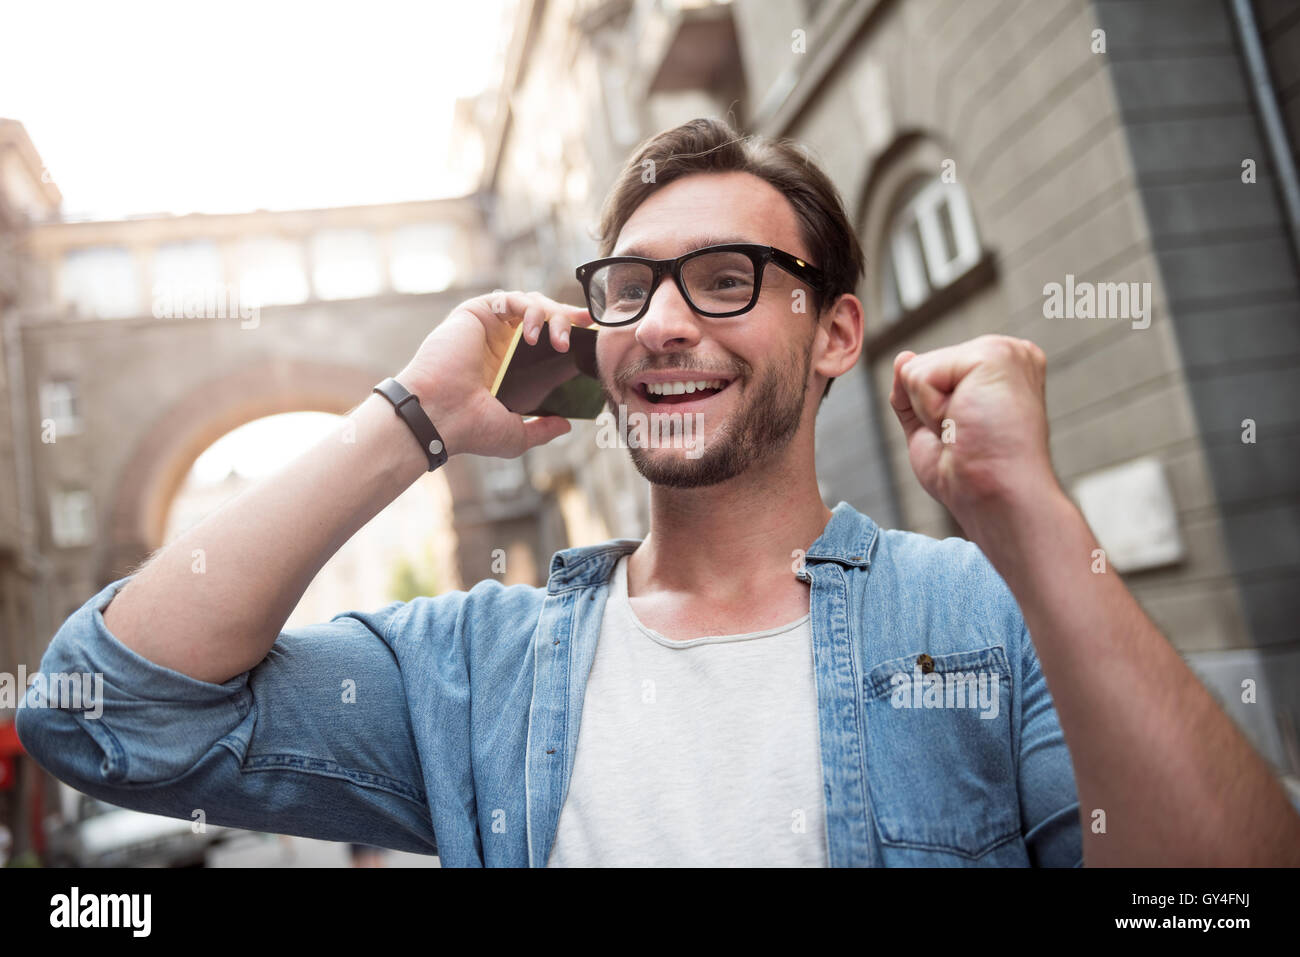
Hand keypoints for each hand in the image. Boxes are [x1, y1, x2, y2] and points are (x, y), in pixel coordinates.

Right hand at [394, 290, 594, 458]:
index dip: (571, 334)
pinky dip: (528, 308)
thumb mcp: (516, 434)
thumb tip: (566, 426)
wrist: (440, 417)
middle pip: (543, 317)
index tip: (592, 337)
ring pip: (531, 303)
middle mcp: (499, 345)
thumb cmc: (471, 429)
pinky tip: (533, 333)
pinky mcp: (475, 313)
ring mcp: (488, 328)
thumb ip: (542, 429)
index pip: (547, 342)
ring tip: (560, 340)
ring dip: (552, 314)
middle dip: (568, 319)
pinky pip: (509, 298)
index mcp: (510, 368)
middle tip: (585, 329)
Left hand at [888, 334, 1058, 531]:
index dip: (932, 413)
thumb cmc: (971, 475)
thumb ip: (915, 391)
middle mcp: (1007, 354)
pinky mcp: (992, 355)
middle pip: (919, 367)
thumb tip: (902, 357)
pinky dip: (929, 410)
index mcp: (999, 370)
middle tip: (967, 436)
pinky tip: (966, 423)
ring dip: (929, 413)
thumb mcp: (931, 428)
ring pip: (914, 370)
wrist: (995, 497)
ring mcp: (1003, 350)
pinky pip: (918, 376)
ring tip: (968, 430)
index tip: (968, 435)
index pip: (930, 372)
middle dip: (927, 411)